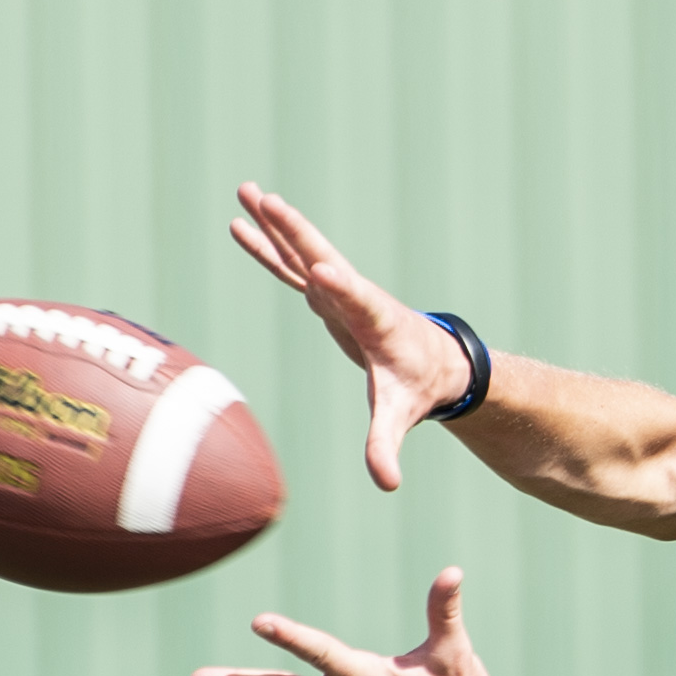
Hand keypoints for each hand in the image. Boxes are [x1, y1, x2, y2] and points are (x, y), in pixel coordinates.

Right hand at [230, 181, 473, 489]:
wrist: (435, 362)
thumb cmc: (418, 387)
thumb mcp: (401, 415)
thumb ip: (387, 445)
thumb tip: (388, 484)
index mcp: (378, 323)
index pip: (358, 302)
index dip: (341, 288)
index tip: (321, 270)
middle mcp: (357, 296)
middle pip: (326, 259)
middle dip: (299, 232)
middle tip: (272, 202)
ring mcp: (339, 290)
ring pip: (303, 251)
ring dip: (276, 224)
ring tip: (246, 190)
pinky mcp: (326, 293)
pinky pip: (291, 264)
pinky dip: (268, 245)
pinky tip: (240, 222)